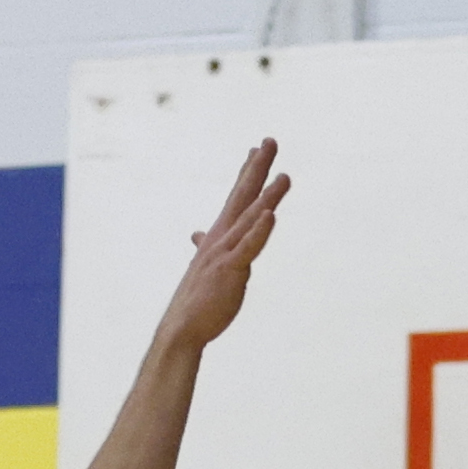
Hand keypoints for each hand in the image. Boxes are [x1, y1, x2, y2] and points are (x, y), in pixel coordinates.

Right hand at [159, 140, 290, 350]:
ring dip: (267, 196)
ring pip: (250, 218)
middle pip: (242, 196)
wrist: (183, 327)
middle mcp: (221, 237)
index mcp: (218, 236)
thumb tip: (197, 235)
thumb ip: (207, 247)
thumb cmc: (197, 299)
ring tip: (285, 176)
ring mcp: (226, 252)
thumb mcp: (205, 266)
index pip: (235, 198)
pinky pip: (248, 248)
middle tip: (270, 141)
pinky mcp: (231, 270)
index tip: (256, 149)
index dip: (247, 172)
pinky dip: (259, 231)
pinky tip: (270, 215)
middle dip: (257, 168)